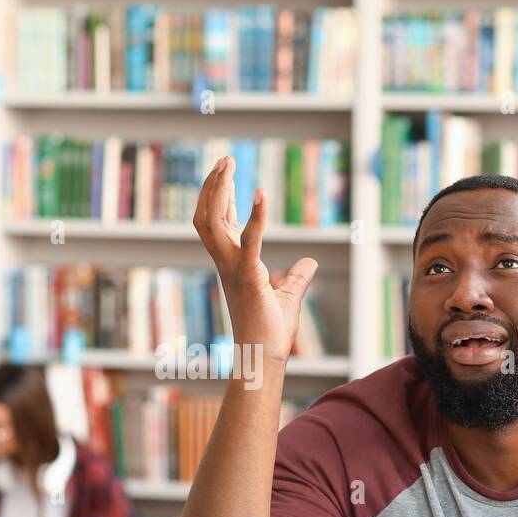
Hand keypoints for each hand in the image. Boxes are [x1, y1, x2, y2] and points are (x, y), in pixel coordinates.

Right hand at [192, 155, 317, 365]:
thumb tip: (310, 262)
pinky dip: (255, 216)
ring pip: (213, 223)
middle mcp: (226, 264)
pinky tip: (261, 194)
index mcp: (232, 265)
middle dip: (213, 186)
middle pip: (207, 217)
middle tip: (224, 159)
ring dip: (219, 191)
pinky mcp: (249, 277)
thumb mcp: (288, 296)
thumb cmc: (271, 332)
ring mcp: (233, 270)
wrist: (263, 358)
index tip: (225, 171)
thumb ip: (297, 277)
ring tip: (229, 164)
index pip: (220, 224)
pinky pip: (249, 241)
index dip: (220, 196)